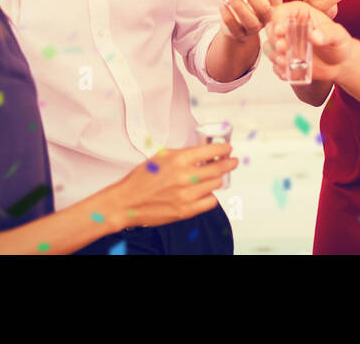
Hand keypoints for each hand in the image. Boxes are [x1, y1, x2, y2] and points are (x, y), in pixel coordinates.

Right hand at [103, 143, 237, 228]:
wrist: (127, 202)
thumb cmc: (142, 178)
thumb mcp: (162, 157)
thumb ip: (184, 154)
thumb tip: (204, 152)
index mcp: (179, 160)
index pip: (212, 151)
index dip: (225, 149)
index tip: (228, 149)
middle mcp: (185, 177)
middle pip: (220, 169)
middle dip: (229, 163)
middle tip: (232, 161)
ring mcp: (187, 195)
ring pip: (216, 184)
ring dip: (218, 179)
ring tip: (214, 177)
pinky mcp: (186, 210)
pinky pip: (210, 202)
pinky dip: (210, 195)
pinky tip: (205, 191)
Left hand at [220, 0, 282, 40]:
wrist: (240, 25)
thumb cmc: (249, 2)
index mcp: (273, 2)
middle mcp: (267, 16)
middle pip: (263, 7)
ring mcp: (255, 27)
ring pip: (250, 20)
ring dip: (239, 5)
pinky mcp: (241, 34)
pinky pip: (235, 28)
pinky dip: (228, 17)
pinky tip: (222, 5)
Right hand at [261, 1, 352, 82]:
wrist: (340, 63)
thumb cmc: (339, 43)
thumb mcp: (338, 36)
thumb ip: (328, 33)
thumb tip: (315, 36)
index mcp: (300, 14)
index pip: (281, 12)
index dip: (278, 21)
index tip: (281, 32)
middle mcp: (289, 26)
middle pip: (271, 29)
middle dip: (274, 40)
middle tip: (283, 49)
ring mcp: (285, 43)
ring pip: (269, 46)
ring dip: (274, 55)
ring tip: (285, 62)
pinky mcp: (284, 59)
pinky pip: (274, 64)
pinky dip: (278, 69)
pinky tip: (287, 74)